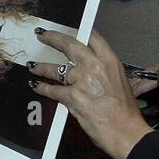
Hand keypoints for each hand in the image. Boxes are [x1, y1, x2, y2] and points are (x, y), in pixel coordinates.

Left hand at [29, 29, 152, 158]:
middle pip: (68, 45)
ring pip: (55, 69)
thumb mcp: (120, 81)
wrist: (124, 130)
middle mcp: (94, 65)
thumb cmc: (125, 110)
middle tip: (42, 34)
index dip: (80, 31)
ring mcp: (81, 80)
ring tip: (33, 65)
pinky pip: (52, 90)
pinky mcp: (71, 96)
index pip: (92, 37)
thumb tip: (91, 69)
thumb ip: (104, 71)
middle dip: (52, 38)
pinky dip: (42, 88)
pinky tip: (36, 86)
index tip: (70, 29)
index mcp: (109, 60)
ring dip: (41, 67)